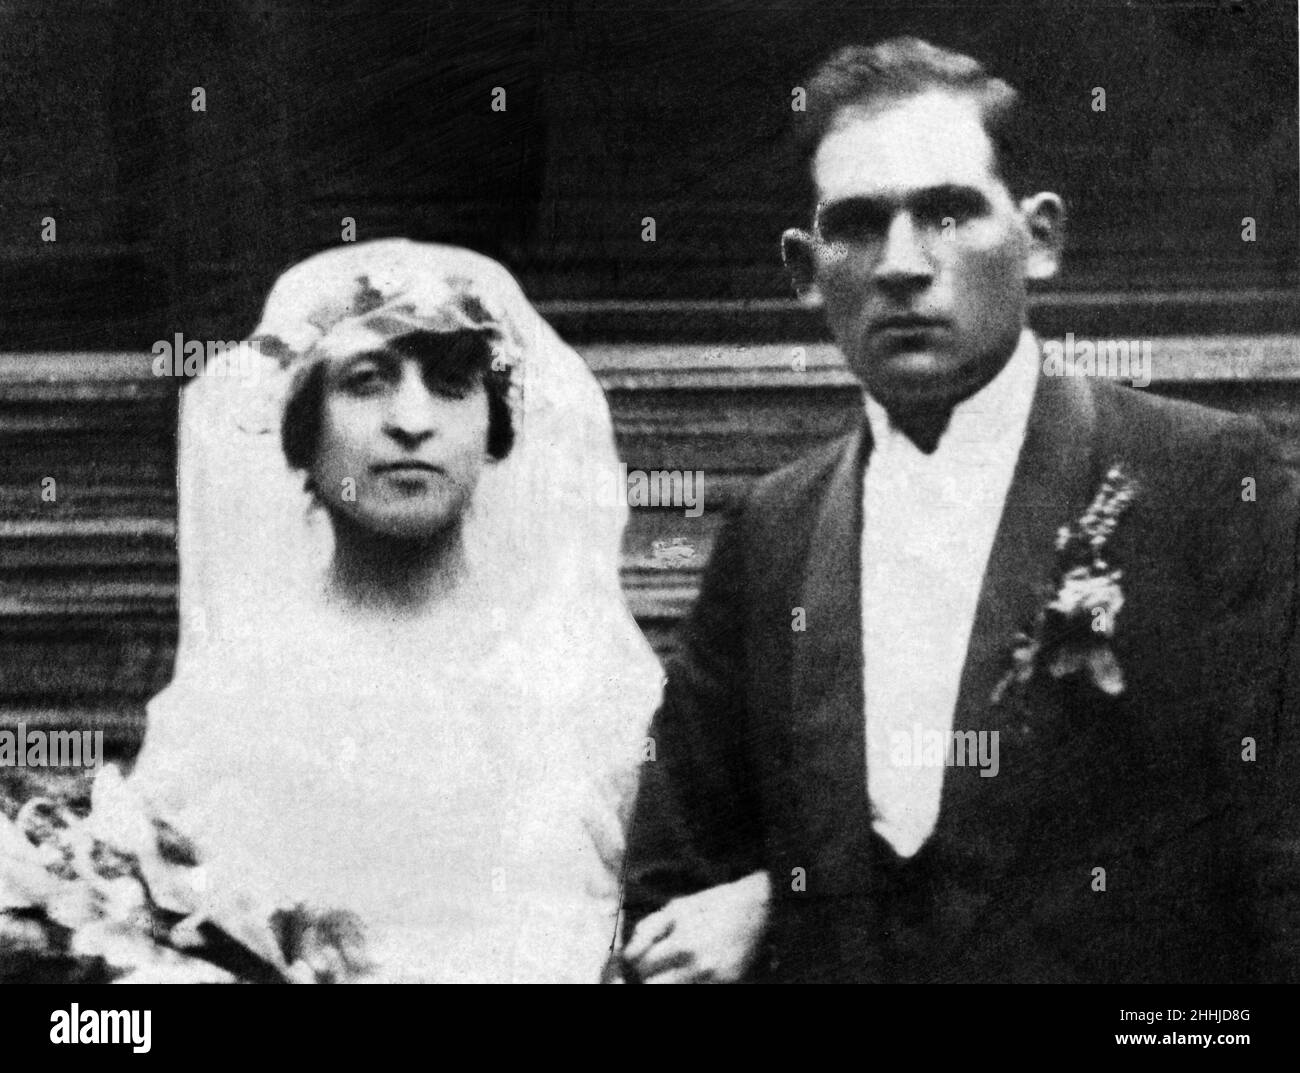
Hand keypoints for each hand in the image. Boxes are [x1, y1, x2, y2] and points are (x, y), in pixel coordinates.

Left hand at [622, 870, 770, 983]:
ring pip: (673, 992)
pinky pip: (695, 991)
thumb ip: (648, 928)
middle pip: (652, 985)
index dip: (635, 958)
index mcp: (683, 943)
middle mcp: (698, 966)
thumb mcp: (678, 907)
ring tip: (672, 969)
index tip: (639, 954)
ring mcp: (714, 980)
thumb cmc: (713, 904)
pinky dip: (687, 984)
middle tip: (654, 964)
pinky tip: (689, 973)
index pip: (640, 963)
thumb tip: (628, 952)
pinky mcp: (728, 984)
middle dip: (648, 975)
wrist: (757, 908)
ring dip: (667, 981)